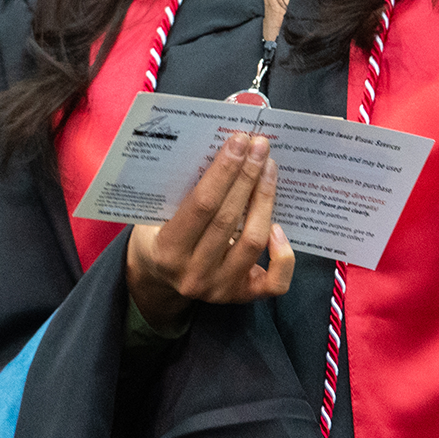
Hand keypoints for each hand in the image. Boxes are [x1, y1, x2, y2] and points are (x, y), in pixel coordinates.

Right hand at [125, 132, 293, 330]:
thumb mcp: (155, 214)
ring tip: (269, 168)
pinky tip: (279, 227)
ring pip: (253, 241)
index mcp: (168, 251)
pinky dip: (283, 254)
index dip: (224, 170)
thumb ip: (181, 190)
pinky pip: (274, 282)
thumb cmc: (157, 235)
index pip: (202, 205)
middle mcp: (194, 274)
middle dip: (247, 176)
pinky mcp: (242, 296)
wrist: (157, 281)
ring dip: (265, 199)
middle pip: (229, 218)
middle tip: (260, 146)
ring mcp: (220, 288)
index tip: (239, 141)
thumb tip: (222, 148)